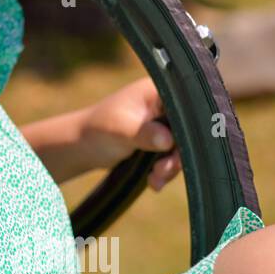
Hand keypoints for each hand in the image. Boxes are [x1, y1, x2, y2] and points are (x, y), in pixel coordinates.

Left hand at [80, 76, 180, 191]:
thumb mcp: (121, 130)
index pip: (188, 105)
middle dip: (178, 155)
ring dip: (171, 166)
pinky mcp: (160, 139)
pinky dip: (166, 170)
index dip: (191, 128)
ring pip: (182, 146)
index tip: (181, 150)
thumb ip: (145, 133)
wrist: (83, 147)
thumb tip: (167, 139)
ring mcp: (163, 122)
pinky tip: (154, 182)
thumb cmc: (98, 129)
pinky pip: (173, 156)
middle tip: (162, 171)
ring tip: (156, 179)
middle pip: (189, 129)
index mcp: (158, 91)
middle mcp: (165, 104)